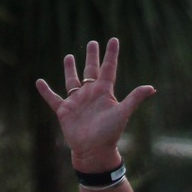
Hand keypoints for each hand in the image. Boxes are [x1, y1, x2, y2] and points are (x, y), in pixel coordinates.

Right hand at [36, 37, 154, 168]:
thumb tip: (152, 88)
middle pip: (91, 70)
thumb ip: (135, 99)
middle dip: (92, 57)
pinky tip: (39, 82)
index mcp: (104, 92)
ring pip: (72, 80)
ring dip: (70, 69)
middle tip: (92, 43)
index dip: (111, 54)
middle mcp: (90, 94)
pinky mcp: (64, 110)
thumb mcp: (122, 113)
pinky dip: (45, 91)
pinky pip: (53, 98)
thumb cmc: (110, 134)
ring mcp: (77, 101)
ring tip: (68, 56)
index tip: (114, 40)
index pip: (108, 68)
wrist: (94, 151)